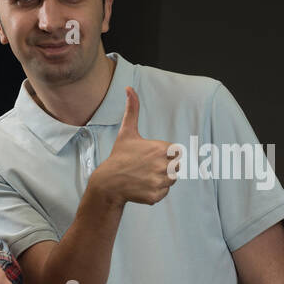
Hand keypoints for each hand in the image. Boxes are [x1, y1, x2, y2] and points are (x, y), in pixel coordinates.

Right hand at [89, 87, 179, 205]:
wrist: (108, 182)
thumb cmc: (119, 156)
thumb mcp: (127, 132)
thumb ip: (132, 109)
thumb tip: (129, 88)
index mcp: (162, 148)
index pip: (175, 154)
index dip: (163, 156)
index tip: (148, 157)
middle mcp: (163, 165)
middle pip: (175, 168)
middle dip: (163, 169)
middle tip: (145, 169)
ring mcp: (159, 181)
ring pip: (169, 181)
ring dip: (159, 181)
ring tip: (142, 178)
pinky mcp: (156, 196)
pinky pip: (162, 194)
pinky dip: (153, 193)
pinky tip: (140, 188)